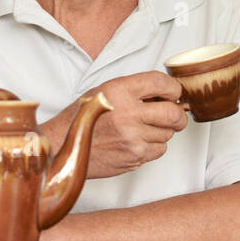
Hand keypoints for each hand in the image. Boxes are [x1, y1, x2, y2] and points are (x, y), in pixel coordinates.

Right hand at [40, 71, 188, 178]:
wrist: (61, 148)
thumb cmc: (80, 119)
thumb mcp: (103, 91)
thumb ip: (133, 89)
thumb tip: (165, 93)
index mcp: (118, 91)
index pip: (161, 83)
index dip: (173, 88)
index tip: (173, 92)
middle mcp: (127, 114)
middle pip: (173, 113)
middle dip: (178, 114)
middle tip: (175, 113)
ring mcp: (132, 138)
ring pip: (168, 134)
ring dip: (163, 130)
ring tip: (145, 128)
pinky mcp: (133, 157)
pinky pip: (159, 150)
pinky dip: (154, 146)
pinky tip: (137, 141)